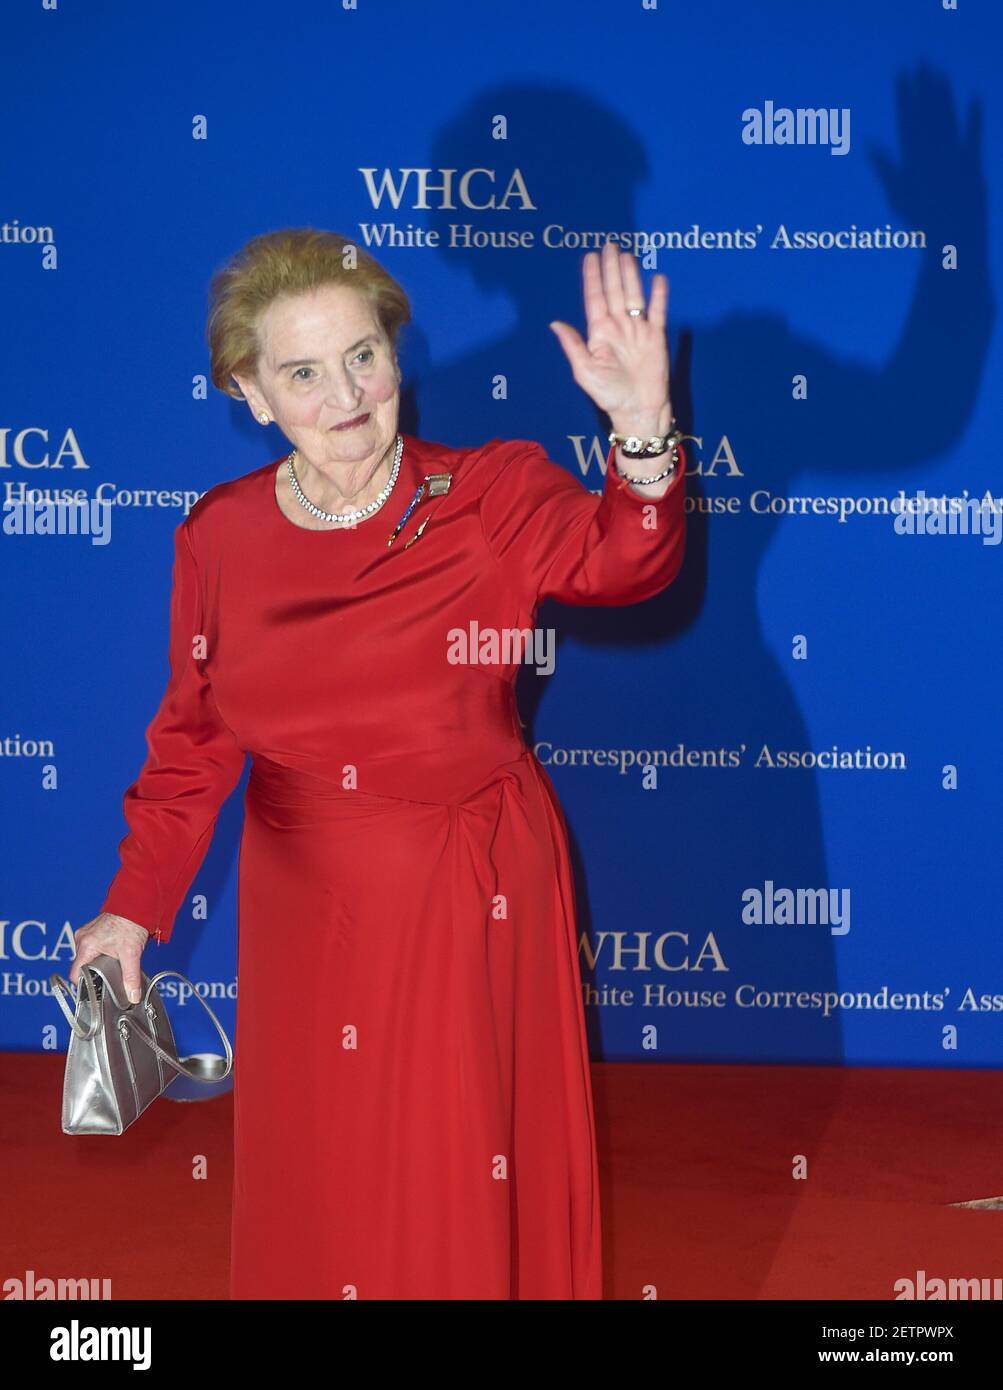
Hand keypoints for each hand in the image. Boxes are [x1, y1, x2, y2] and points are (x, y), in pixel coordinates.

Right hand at [70, 912, 149, 1003]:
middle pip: (82, 966)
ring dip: (98, 961)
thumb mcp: (131, 954)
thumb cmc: (131, 923)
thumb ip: (131, 977)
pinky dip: (100, 952)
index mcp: (86, 946)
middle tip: (108, 976)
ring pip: (87, 956)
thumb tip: (132, 996)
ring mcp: (86, 933)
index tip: (95, 991)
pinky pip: (92, 947)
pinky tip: (112, 953)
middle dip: (94, 972)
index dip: (84, 985)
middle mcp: (81, 939)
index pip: (75, 975)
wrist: (136, 905)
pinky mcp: (92, 930)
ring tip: (112, 962)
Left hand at [549, 240, 671, 435]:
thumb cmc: (608, 395)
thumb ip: (572, 346)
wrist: (638, 410)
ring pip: (633, 296)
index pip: (595, 298)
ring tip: (627, 255)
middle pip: (614, 291)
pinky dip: (658, 296)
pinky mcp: (656, 338)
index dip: (592, 277)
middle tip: (609, 244)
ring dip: (631, 275)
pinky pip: (658, 312)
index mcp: (599, 334)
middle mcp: (618, 328)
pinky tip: (657, 278)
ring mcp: (637, 331)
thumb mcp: (585, 371)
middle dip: (611, 268)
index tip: (590, 257)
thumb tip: (555, 323)